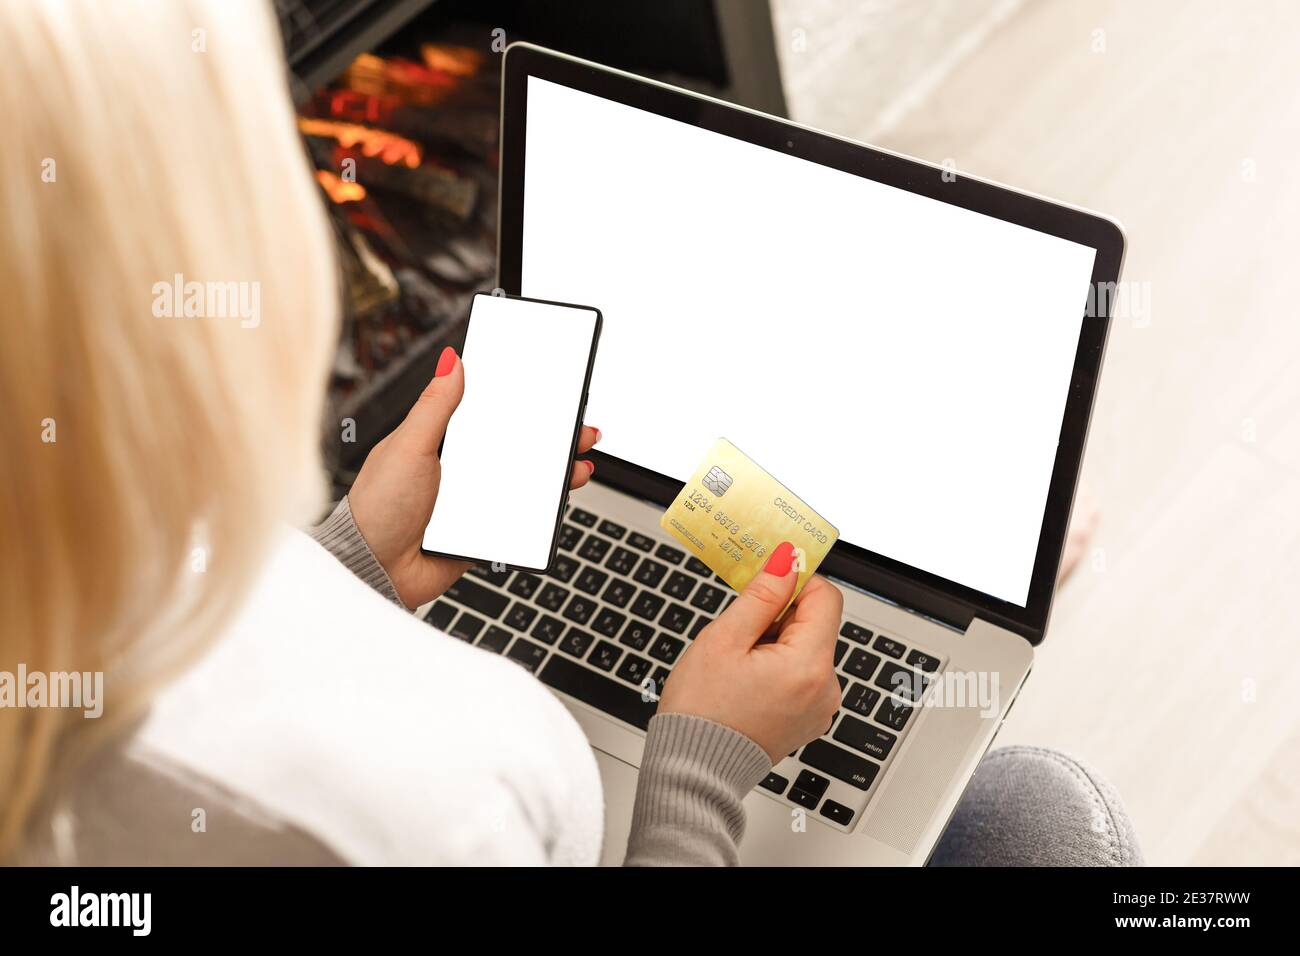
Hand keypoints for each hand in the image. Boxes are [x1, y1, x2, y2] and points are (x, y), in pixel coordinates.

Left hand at [348, 346, 602, 608]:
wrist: (375, 568)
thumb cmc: (378, 506)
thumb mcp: (409, 446)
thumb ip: (435, 405)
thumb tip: (451, 360)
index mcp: (443, 442)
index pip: (492, 417)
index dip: (524, 407)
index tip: (553, 397)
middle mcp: (462, 471)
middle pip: (517, 450)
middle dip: (552, 440)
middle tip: (581, 432)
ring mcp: (475, 503)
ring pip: (526, 484)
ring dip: (556, 475)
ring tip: (579, 468)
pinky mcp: (484, 533)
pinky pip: (520, 520)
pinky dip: (542, 512)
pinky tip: (559, 500)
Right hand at [658, 542, 842, 762]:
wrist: (693, 769)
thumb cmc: (702, 710)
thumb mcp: (725, 639)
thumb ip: (762, 596)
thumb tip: (787, 562)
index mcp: (809, 666)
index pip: (826, 597)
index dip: (796, 580)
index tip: (768, 578)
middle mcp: (825, 688)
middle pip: (815, 623)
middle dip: (779, 615)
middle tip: (738, 627)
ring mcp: (819, 707)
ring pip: (806, 648)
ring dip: (775, 641)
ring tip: (738, 662)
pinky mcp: (808, 719)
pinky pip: (801, 676)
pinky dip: (778, 666)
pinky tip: (747, 679)